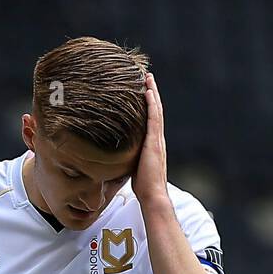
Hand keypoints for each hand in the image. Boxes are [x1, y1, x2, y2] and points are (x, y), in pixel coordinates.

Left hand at [131, 73, 168, 208]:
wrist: (153, 196)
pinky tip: (147, 91)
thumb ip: (128, 158)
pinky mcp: (154, 142)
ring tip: (148, 78)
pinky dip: (152, 104)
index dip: (149, 105)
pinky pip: (154, 118)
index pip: (152, 121)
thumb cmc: (143, 187)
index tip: (144, 91)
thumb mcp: (133, 168)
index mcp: (153, 145)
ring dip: (152, 93)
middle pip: (156, 111)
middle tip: (147, 77)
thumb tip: (114, 156)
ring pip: (156, 111)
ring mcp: (157, 140)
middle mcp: (158, 139)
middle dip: (152, 93)